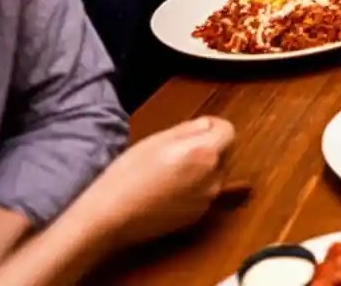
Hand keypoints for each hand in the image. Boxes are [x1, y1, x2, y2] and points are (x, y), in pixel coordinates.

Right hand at [71, 117, 236, 246]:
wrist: (112, 216)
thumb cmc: (129, 174)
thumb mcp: (157, 139)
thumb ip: (189, 129)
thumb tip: (207, 125)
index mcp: (205, 153)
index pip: (228, 131)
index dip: (214, 126)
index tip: (198, 128)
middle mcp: (213, 177)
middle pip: (224, 153)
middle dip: (208, 148)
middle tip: (178, 150)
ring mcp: (207, 199)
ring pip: (214, 174)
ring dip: (201, 169)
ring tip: (169, 172)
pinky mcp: (197, 216)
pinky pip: (203, 194)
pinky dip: (193, 188)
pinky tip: (167, 190)